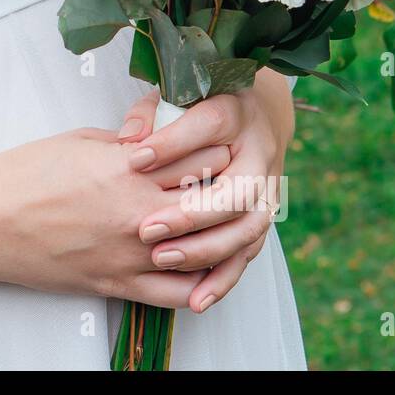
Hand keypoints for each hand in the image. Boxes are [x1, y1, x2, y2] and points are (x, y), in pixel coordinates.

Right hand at [0, 128, 211, 307]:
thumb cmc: (25, 174)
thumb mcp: (81, 141)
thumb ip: (126, 143)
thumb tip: (154, 143)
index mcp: (129, 167)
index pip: (204, 157)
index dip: (218, 151)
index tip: (220, 150)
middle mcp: (137, 210)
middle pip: (214, 201)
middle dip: (227, 192)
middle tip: (230, 187)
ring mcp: (130, 251)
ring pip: (204, 250)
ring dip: (219, 238)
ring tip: (220, 227)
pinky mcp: (116, 283)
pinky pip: (175, 293)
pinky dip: (198, 286)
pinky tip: (202, 273)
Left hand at [116, 70, 293, 312]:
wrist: (249, 119)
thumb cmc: (196, 107)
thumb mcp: (173, 96)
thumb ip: (149, 113)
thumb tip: (128, 137)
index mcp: (234, 111)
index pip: (207, 125)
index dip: (172, 143)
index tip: (135, 160)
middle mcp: (257, 151)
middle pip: (235, 188)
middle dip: (191, 213)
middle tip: (146, 229)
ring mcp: (266, 188)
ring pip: (247, 227)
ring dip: (206, 249)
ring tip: (162, 259)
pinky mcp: (261, 217)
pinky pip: (248, 253)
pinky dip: (224, 278)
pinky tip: (197, 298)